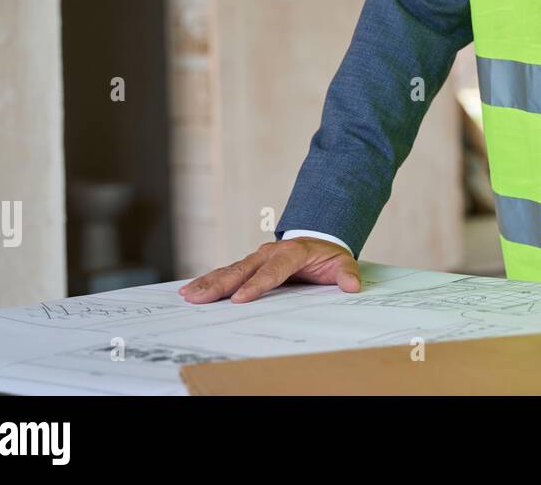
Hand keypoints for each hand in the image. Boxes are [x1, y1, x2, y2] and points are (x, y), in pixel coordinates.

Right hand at [179, 238, 360, 303]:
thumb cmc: (328, 257)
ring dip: (209, 282)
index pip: (273, 271)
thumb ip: (346, 274)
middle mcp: (271, 252)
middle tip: (199, 297)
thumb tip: (352, 286)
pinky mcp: (249, 265)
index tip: (240, 299)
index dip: (257, 285)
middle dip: (221, 284)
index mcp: (293, 252)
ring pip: (231, 270)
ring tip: (188, 295)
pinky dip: (209, 280)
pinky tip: (191, 290)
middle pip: (244, 269)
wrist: (320, 241)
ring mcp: (257, 258)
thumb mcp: (342, 263)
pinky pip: (228, 273)